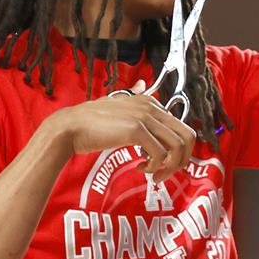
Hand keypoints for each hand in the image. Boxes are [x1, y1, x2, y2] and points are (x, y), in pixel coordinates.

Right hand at [40, 82, 195, 180]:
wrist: (70, 127)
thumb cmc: (91, 122)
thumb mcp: (117, 105)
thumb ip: (132, 97)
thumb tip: (141, 84)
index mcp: (150, 102)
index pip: (182, 128)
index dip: (178, 151)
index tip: (162, 163)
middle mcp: (151, 107)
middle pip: (188, 137)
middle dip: (182, 160)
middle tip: (165, 173)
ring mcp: (144, 117)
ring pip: (178, 147)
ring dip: (169, 167)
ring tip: (153, 175)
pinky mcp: (135, 130)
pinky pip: (160, 154)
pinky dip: (154, 167)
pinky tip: (140, 169)